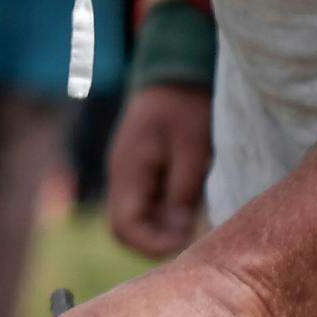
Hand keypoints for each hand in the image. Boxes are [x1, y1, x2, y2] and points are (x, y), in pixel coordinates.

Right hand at [106, 83, 210, 259]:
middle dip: (156, 240)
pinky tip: (190, 206)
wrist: (176, 71)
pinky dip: (164, 214)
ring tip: (195, 221)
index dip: (153, 244)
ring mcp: (129, 174)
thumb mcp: (194, 149)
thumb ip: (183, 193)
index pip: (125, 228)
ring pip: (137, 218)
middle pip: (126, 228)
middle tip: (193, 237)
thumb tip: (180, 232)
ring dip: (162, 228)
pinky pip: (146, 204)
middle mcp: (121, 176)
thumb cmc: (187, 107)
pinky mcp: (141, 170)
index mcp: (128, 171)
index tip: (187, 241)